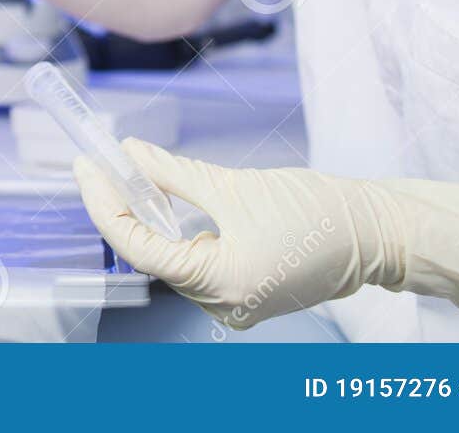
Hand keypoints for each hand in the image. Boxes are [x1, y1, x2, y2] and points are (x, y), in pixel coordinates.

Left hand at [75, 140, 458, 329]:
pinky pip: (196, 261)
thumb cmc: (316, 211)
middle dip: (121, 207)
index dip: (104, 203)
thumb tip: (130, 155)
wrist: (375, 233)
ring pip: (172, 257)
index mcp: (220, 282)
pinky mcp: (245, 293)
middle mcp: (223, 304)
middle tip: (96, 163)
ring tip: (123, 174)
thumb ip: (173, 174)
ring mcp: (235, 304)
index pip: (139, 245)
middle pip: (151, 253)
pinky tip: (161, 200)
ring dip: (148, 218)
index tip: (83, 166)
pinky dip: (177, 231)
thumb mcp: (234, 187)